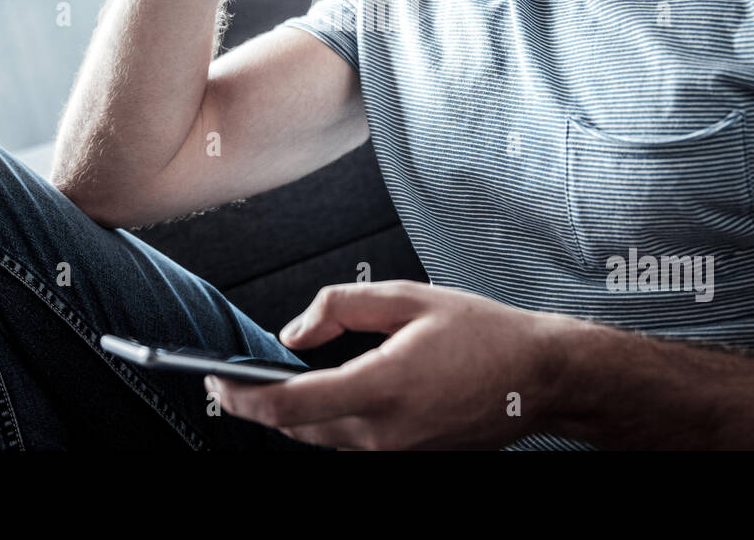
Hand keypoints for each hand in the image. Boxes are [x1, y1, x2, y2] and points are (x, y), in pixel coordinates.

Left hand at [204, 280, 569, 449]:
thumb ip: (342, 308)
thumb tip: (293, 333)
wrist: (538, 378)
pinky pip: (348, 442)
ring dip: (287, 414)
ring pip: (318, 439)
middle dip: (254, 406)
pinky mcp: (406, 455)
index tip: (214, 378)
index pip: (289, 406)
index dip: (241, 396)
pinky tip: (316, 393)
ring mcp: (396, 451)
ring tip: (263, 382)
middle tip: (226, 377)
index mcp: (382, 388)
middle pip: (295, 429)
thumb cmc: (483, 333)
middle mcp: (384, 432)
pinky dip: (321, 420)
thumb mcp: (409, 298)